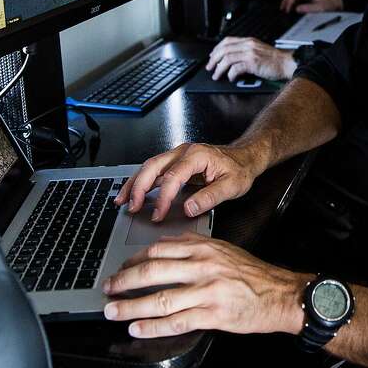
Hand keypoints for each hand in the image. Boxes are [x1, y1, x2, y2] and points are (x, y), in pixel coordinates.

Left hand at [102, 231, 307, 338]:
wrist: (280, 294)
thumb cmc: (253, 275)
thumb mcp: (223, 250)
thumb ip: (195, 247)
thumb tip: (165, 248)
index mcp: (204, 248)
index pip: (159, 249)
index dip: (134, 260)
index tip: (121, 267)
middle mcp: (203, 266)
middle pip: (153, 271)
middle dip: (124, 281)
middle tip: (109, 288)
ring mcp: (207, 291)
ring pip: (160, 298)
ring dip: (131, 306)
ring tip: (113, 311)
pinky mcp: (212, 315)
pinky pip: (175, 321)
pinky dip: (152, 326)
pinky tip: (138, 329)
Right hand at [114, 142, 263, 220]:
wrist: (245, 157)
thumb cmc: (239, 169)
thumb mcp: (232, 186)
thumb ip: (210, 197)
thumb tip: (190, 208)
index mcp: (197, 156)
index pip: (173, 177)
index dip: (163, 198)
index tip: (159, 215)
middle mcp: (184, 152)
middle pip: (153, 166)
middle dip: (139, 187)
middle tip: (132, 207)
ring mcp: (178, 155)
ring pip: (149, 166)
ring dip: (135, 183)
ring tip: (122, 200)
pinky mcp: (176, 162)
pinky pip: (154, 169)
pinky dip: (141, 181)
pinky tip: (133, 192)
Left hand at [206, 36, 296, 81]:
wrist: (287, 63)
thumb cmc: (275, 60)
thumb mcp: (259, 50)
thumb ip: (246, 51)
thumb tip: (232, 60)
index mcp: (249, 41)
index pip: (227, 41)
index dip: (217, 48)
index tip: (212, 56)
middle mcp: (248, 45)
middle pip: (224, 49)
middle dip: (214, 59)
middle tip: (210, 67)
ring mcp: (250, 53)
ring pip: (227, 58)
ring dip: (219, 68)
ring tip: (217, 75)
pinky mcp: (253, 63)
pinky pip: (236, 68)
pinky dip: (231, 74)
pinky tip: (231, 78)